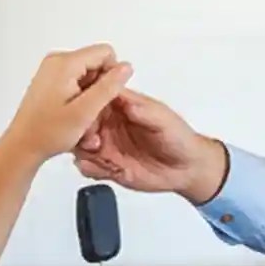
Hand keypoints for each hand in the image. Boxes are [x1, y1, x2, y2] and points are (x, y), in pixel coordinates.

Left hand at [1, 44, 133, 165]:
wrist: (22, 146)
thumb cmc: (47, 132)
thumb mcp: (85, 111)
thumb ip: (108, 87)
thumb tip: (126, 67)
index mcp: (64, 63)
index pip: (105, 53)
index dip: (112, 76)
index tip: (102, 98)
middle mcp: (56, 61)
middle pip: (97, 64)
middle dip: (100, 89)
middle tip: (90, 114)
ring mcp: (52, 70)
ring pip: (89, 76)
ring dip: (91, 97)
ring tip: (81, 118)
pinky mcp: (51, 80)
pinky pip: (78, 82)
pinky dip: (81, 99)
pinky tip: (74, 116)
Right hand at [73, 88, 227, 202]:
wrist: (186, 168)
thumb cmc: (178, 138)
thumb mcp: (164, 120)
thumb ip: (144, 111)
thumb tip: (124, 99)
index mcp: (120, 105)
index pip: (94, 97)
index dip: (86, 103)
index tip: (87, 112)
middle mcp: (109, 124)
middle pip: (79, 122)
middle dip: (81, 130)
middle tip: (93, 140)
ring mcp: (106, 145)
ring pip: (78, 144)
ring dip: (82, 150)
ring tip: (98, 153)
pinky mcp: (106, 166)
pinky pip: (86, 166)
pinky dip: (89, 168)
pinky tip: (104, 169)